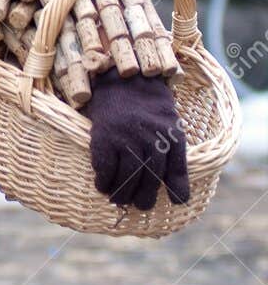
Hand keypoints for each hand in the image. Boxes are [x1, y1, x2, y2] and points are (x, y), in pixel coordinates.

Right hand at [84, 70, 188, 210]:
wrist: (120, 80)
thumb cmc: (146, 107)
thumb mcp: (168, 125)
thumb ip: (175, 155)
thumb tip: (180, 196)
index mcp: (171, 135)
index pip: (176, 168)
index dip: (176, 187)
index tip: (176, 201)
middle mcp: (151, 139)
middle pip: (149, 178)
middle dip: (144, 196)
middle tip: (140, 205)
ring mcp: (126, 138)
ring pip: (127, 177)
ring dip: (122, 193)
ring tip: (119, 200)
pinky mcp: (104, 137)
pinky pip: (104, 167)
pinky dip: (103, 181)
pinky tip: (103, 186)